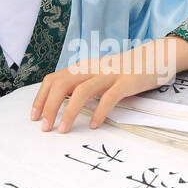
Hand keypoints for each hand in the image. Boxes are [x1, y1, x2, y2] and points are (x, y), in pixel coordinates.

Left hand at [30, 37, 187, 132]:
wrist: (153, 57)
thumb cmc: (123, 71)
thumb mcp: (97, 75)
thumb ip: (80, 85)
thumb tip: (60, 104)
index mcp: (82, 67)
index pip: (53, 79)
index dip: (41, 98)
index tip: (34, 117)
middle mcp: (92, 69)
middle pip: (62, 84)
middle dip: (49, 106)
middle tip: (45, 128)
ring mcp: (109, 74)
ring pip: (82, 91)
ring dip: (69, 112)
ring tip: (63, 130)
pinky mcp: (126, 81)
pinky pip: (109, 97)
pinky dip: (99, 112)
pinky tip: (93, 125)